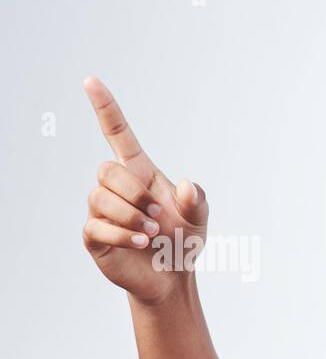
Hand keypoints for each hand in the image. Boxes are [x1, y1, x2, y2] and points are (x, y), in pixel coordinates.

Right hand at [80, 76, 208, 305]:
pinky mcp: (94, 235)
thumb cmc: (184, 242)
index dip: (105, 108)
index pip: (118, 134)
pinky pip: (96, 225)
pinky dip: (123, 234)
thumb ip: (199, 200)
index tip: (91, 81)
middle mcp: (117, 187)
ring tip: (153, 233)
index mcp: (140, 173)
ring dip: (132, 216)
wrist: (173, 277)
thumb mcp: (200, 219)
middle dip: (135, 193)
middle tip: (159, 216)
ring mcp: (102, 210)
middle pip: (107, 170)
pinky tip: (142, 242)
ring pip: (100, 197)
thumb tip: (188, 185)